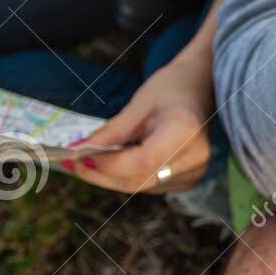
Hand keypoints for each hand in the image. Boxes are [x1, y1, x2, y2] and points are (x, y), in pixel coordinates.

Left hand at [63, 47, 214, 194]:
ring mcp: (194, 173)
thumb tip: (79, 151)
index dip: (108, 164)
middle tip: (74, 163)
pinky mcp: (188, 180)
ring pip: (140, 186)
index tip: (80, 156)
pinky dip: (128, 176)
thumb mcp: (139, 103)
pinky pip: (149, 185)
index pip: (142, 161)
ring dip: (111, 177)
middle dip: (102, 174)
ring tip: (88, 161)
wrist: (201, 88)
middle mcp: (194, 158)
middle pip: (138, 179)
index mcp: (185, 131)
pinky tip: (113, 163)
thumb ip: (111, 131)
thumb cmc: (171, 88)